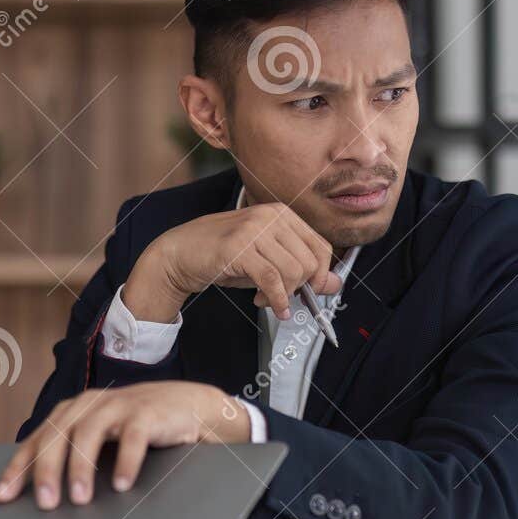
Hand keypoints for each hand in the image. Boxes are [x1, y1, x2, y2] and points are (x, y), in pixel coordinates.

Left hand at [0, 381, 248, 508]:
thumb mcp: (101, 441)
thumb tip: (43, 497)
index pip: (37, 440)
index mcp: (72, 413)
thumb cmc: (139, 428)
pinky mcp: (148, 412)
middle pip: (58, 435)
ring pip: (89, 433)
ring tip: (80, 499)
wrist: (189, 407)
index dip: (19, 467)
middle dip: (48, 470)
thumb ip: (75, 456)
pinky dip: (126, 461)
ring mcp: (119, 406)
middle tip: (46, 504)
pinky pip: (133, 437)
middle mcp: (90, 406)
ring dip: (81, 468)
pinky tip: (122, 484)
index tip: (4, 496)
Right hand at [122, 203, 341, 322]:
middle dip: (300, 288)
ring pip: (293, 272)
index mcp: (282, 214)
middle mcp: (271, 217)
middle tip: (283, 297)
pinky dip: (276, 300)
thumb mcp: (268, 259)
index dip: (321, 274)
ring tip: (267, 299)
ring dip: (284, 295)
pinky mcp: (239, 248)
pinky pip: (272, 280)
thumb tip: (335, 283)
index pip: (321, 246)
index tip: (310, 290)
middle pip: (310, 262)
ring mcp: (254, 230)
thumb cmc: (224, 255)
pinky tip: (267, 304)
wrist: (182, 253)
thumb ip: (300, 268)